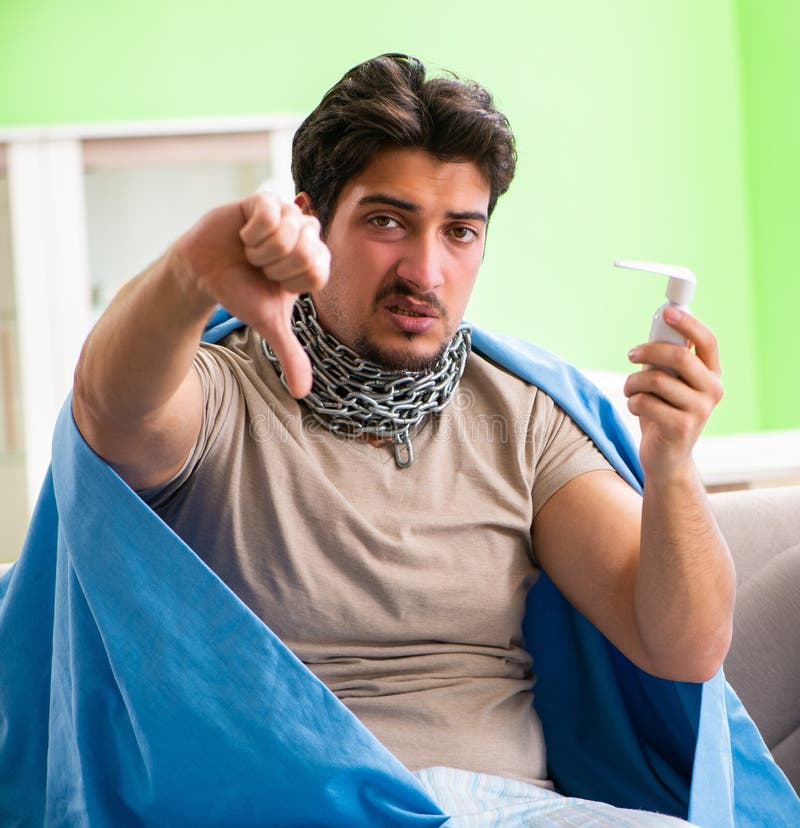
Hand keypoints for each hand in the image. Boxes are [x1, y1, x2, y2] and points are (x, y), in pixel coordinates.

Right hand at [172, 192, 329, 396]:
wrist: (203, 275)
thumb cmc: (240, 292)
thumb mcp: (269, 324)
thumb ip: (291, 354)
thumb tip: (302, 393)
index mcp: (313, 260)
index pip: (319, 270)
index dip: (290, 281)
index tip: (273, 282)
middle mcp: (304, 234)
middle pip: (307, 250)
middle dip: (276, 266)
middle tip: (260, 266)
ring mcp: (285, 214)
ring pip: (289, 232)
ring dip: (262, 250)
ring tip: (250, 252)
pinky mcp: (263, 200)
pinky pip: (270, 213)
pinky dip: (252, 232)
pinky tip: (243, 236)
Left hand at [624, 308, 722, 476]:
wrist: (666, 459)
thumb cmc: (663, 414)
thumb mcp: (669, 384)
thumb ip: (667, 361)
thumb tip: (659, 329)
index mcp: (712, 375)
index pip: (707, 341)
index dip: (688, 323)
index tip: (666, 312)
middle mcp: (712, 391)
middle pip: (678, 356)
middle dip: (647, 351)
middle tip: (630, 354)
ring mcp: (700, 410)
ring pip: (655, 379)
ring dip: (632, 383)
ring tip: (629, 391)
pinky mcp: (681, 427)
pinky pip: (645, 402)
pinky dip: (632, 402)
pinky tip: (635, 409)